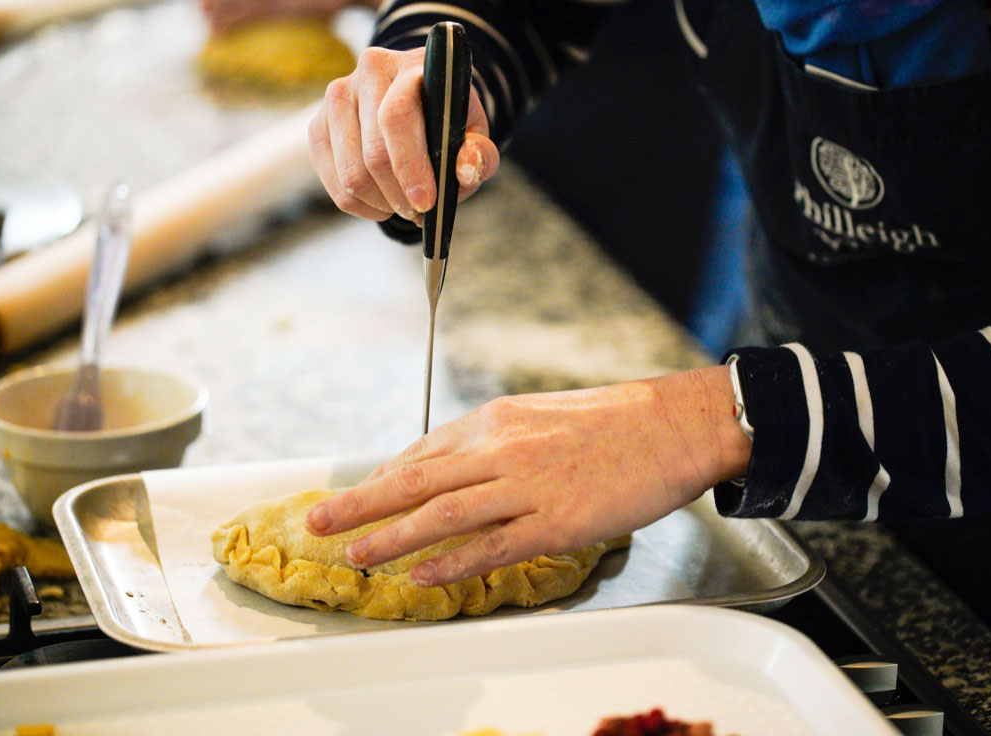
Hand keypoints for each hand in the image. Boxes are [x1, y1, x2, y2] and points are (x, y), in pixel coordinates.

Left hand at [305, 366, 751, 586]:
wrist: (673, 426)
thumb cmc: (615, 422)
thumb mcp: (543, 415)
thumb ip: (498, 442)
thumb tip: (460, 465)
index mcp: (496, 421)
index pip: (422, 453)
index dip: (382, 479)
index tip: (356, 496)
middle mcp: (501, 449)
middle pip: (414, 480)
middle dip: (360, 503)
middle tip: (317, 521)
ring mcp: (527, 486)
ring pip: (442, 515)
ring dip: (391, 537)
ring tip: (356, 556)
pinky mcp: (556, 521)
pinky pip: (492, 546)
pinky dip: (452, 563)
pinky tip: (423, 576)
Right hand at [307, 46, 498, 223]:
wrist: (419, 99)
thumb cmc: (449, 119)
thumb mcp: (474, 131)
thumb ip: (480, 153)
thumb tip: (465, 169)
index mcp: (410, 66)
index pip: (397, 117)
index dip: (410, 166)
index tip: (426, 203)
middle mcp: (367, 72)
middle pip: (372, 150)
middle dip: (398, 194)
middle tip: (420, 213)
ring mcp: (337, 96)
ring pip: (350, 171)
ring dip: (381, 203)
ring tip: (405, 208)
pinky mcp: (319, 123)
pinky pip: (332, 181)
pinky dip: (359, 204)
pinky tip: (382, 204)